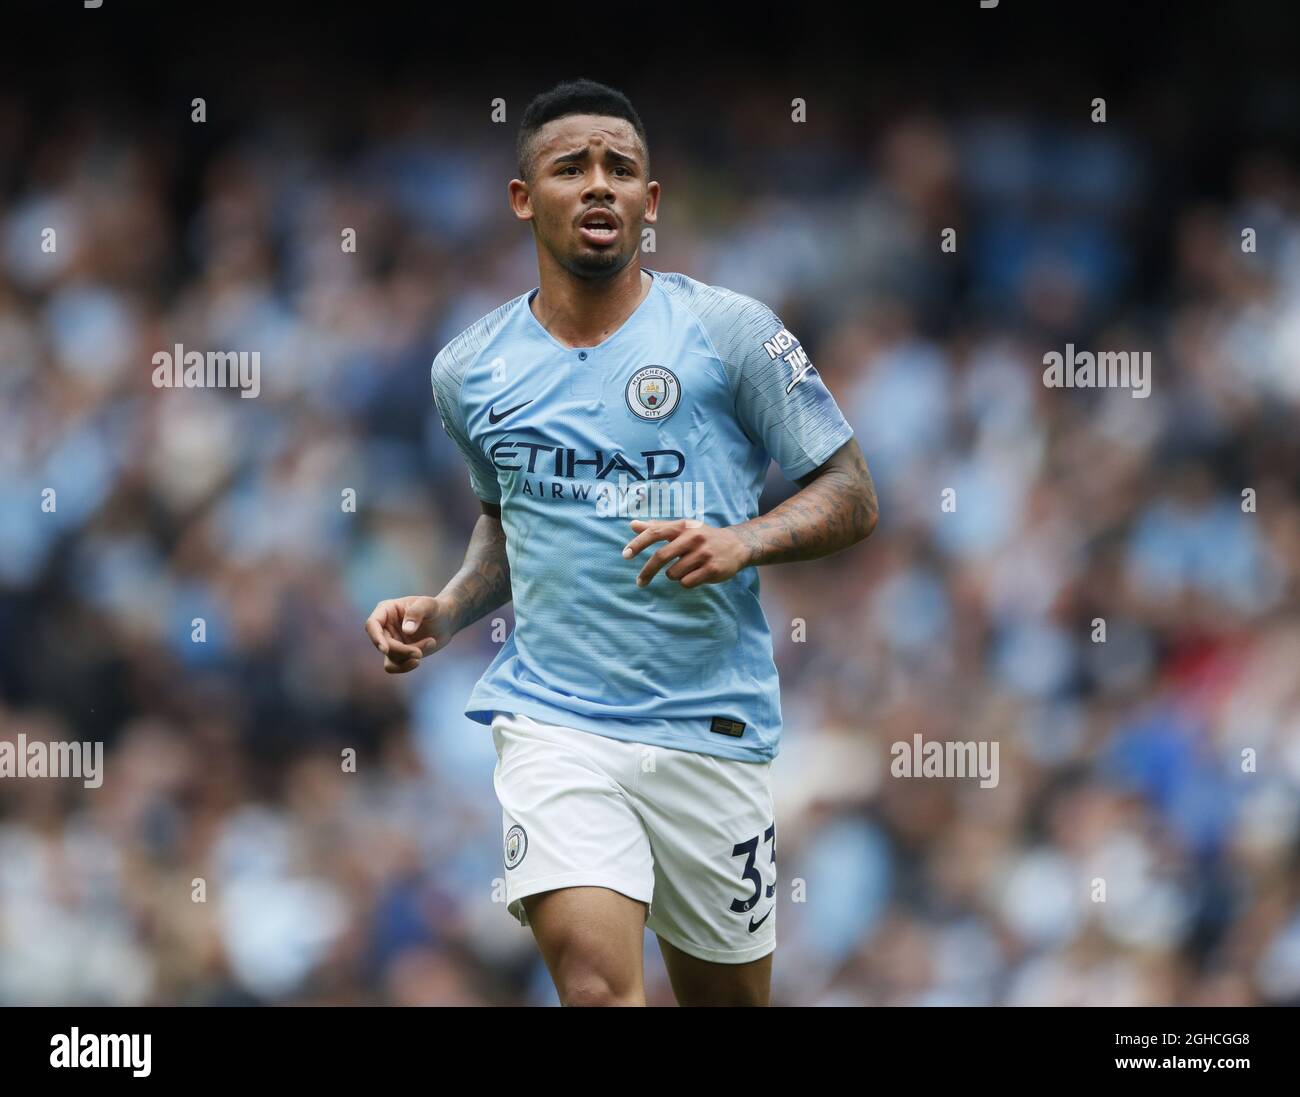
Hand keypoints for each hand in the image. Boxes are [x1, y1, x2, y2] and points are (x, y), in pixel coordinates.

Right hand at [364, 595, 453, 673]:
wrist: (446, 621)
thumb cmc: (435, 609)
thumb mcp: (429, 605)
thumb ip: (417, 612)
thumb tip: (406, 630)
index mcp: (386, 610)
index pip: (372, 625)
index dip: (376, 638)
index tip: (385, 649)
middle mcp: (384, 627)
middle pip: (383, 644)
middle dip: (402, 650)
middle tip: (420, 653)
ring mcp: (390, 641)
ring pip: (390, 657)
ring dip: (408, 657)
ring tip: (430, 643)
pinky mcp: (398, 654)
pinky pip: (394, 666)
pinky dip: (405, 666)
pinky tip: (418, 661)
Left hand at [620, 519, 751, 588]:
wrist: (737, 545)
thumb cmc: (703, 537)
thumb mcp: (683, 528)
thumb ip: (657, 527)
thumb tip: (632, 524)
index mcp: (683, 526)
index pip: (655, 532)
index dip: (638, 544)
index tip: (625, 555)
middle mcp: (693, 538)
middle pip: (661, 556)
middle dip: (647, 572)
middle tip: (640, 582)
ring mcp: (703, 554)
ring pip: (673, 574)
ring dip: (674, 575)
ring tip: (685, 569)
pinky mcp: (712, 570)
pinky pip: (686, 583)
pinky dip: (686, 582)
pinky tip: (695, 575)